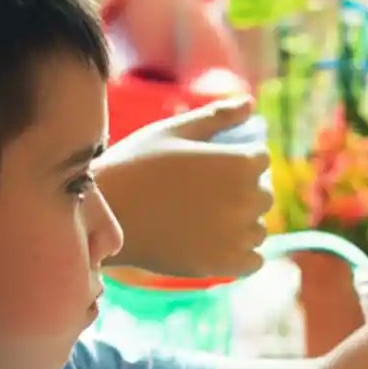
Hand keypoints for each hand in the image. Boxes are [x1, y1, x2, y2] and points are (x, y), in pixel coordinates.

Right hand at [94, 98, 272, 277]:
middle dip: (240, 191)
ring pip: (258, 228)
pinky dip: (241, 255)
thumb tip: (250, 103)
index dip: (237, 159)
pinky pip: (253, 261)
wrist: (104, 215)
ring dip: (241, 224)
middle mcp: (248, 199)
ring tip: (201, 220)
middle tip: (200, 194)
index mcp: (240, 163)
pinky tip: (214, 245)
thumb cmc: (136, 165)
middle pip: (263, 193)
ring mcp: (238, 235)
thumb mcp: (175, 132)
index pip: (261, 159)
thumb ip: (217, 117)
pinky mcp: (225, 265)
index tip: (209, 166)